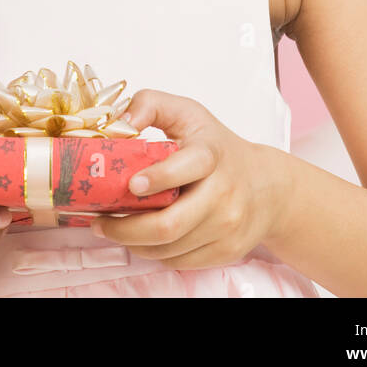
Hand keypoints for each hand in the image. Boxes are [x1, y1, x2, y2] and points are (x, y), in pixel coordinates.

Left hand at [90, 89, 290, 270]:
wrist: (267, 186)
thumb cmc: (217, 146)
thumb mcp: (188, 114)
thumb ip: (150, 105)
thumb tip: (119, 123)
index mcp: (211, 154)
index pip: (185, 168)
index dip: (157, 178)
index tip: (131, 184)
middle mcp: (223, 193)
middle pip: (169, 225)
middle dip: (125, 229)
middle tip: (100, 222)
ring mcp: (226, 227)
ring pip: (168, 249)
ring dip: (133, 243)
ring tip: (114, 229)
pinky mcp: (225, 252)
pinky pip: (178, 261)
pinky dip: (153, 252)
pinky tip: (142, 238)